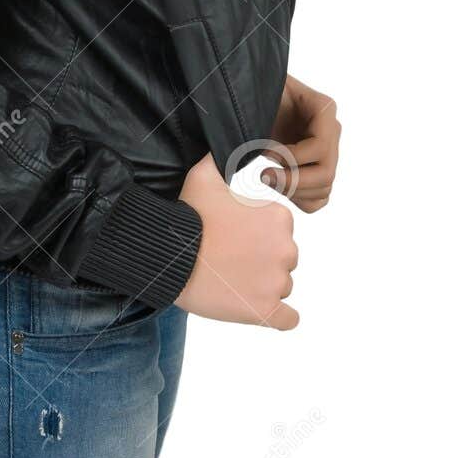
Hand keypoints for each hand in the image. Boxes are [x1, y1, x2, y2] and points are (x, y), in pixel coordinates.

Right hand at [173, 152, 297, 328]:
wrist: (170, 256)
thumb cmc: (187, 214)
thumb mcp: (204, 175)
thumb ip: (221, 155)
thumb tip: (224, 138)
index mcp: (278, 217)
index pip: (280, 230)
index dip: (258, 233)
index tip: (234, 235)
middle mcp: (285, 248)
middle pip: (283, 259)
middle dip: (262, 259)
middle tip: (230, 258)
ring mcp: (276, 282)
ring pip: (281, 286)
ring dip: (263, 285)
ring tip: (232, 280)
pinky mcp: (265, 311)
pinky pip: (288, 319)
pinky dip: (280, 316)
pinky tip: (262, 308)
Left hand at [261, 75, 340, 212]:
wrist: (257, 95)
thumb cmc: (261, 89)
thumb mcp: (266, 92)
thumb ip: (269, 107)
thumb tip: (268, 142)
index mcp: (324, 108)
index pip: (320, 146)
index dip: (292, 156)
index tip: (265, 151)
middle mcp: (332, 131)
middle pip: (326, 173)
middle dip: (292, 180)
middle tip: (263, 175)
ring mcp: (328, 152)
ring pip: (324, 188)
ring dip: (293, 190)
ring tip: (267, 176)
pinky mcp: (318, 168)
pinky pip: (319, 197)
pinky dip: (299, 198)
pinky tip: (278, 184)